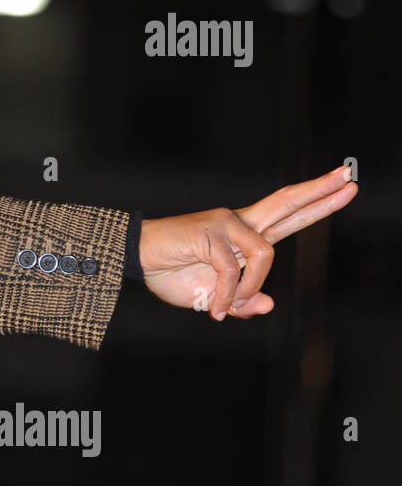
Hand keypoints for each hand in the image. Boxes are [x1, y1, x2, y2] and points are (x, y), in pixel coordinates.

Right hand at [139, 165, 357, 320]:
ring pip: (264, 254)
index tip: (346, 184)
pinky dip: (228, 295)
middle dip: (320, 191)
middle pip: (286, 202)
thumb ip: (242, 302)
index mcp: (245, 235)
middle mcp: (240, 223)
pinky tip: (216, 309)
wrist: (136, 260)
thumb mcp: (214, 298)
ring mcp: (226, 224)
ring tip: (230, 307)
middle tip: (348, 176)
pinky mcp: (210, 232)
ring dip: (252, 287)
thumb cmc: (171, 274)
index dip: (317, 200)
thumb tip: (267, 304)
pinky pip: (233, 270)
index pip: (288, 213)